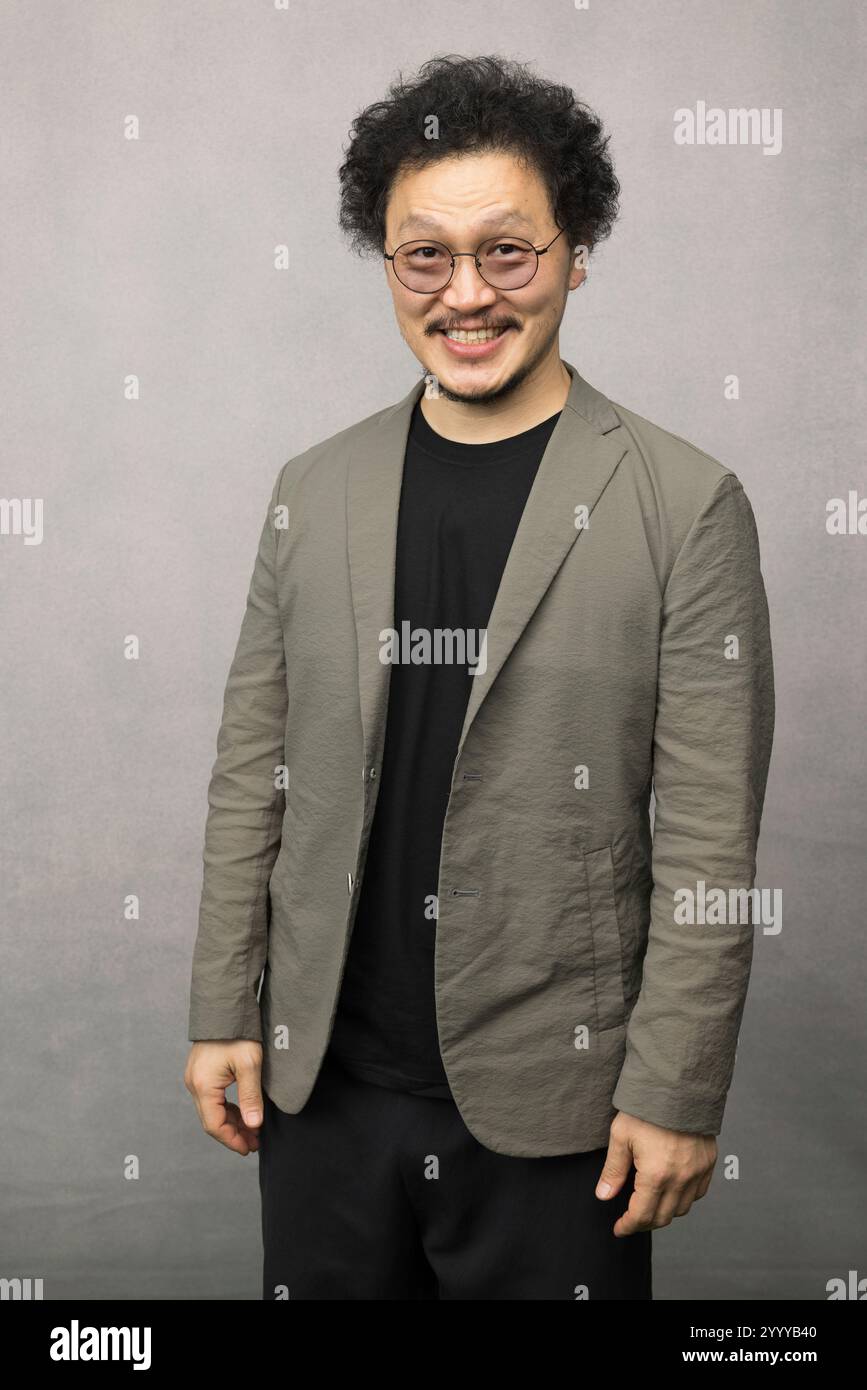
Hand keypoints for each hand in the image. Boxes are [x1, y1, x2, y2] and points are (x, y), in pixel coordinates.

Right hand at [184, 1040, 263, 1154]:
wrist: (225, 1006)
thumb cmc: (238, 1032)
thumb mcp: (249, 1065)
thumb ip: (250, 1097)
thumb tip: (254, 1125)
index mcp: (203, 1085)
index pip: (214, 1125)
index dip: (232, 1140)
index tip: (249, 1148)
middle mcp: (194, 1084)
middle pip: (211, 1120)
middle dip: (233, 1134)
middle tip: (255, 1143)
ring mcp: (196, 1078)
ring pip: (211, 1111)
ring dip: (231, 1123)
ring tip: (252, 1131)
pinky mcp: (201, 1073)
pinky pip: (212, 1099)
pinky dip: (227, 1109)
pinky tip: (243, 1113)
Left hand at [595, 1111, 716, 1235]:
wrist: (678, 1086)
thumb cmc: (646, 1109)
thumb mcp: (621, 1137)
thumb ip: (613, 1171)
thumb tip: (604, 1197)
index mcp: (656, 1175)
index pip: (642, 1215)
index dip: (628, 1226)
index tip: (618, 1228)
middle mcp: (680, 1179)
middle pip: (663, 1217)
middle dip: (644, 1223)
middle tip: (630, 1220)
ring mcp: (697, 1172)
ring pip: (682, 1208)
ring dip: (664, 1212)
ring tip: (649, 1205)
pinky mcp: (708, 1163)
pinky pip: (698, 1193)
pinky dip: (684, 1198)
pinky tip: (671, 1190)